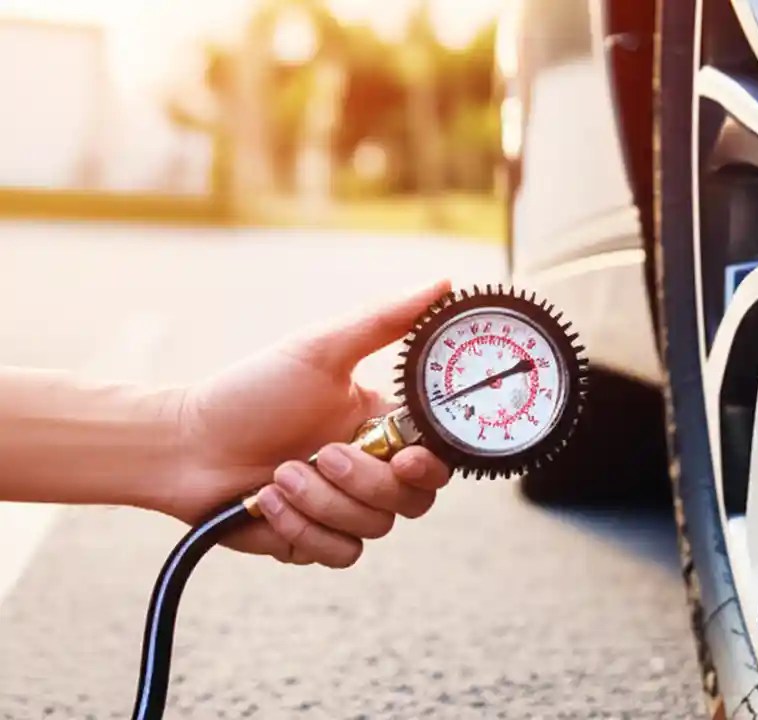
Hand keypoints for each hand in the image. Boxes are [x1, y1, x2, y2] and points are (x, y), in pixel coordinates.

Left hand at [162, 281, 453, 567]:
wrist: (184, 447)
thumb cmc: (249, 392)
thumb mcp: (320, 350)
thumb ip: (386, 319)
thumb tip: (444, 284)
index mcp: (380, 427)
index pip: (436, 458)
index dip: (429, 465)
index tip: (405, 457)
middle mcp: (369, 472)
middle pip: (412, 500)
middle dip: (363, 482)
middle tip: (320, 453)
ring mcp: (344, 510)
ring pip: (374, 527)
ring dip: (322, 501)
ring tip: (278, 474)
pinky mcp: (315, 540)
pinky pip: (340, 552)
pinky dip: (303, 529)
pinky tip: (267, 502)